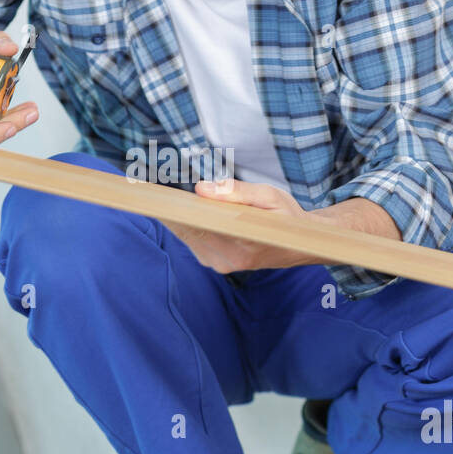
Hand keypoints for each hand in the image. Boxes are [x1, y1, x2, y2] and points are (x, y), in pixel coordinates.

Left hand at [160, 176, 308, 272]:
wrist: (299, 245)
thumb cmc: (287, 216)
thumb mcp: (270, 195)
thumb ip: (236, 192)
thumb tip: (200, 189)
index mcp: (242, 244)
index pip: (197, 225)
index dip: (175, 210)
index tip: (157, 196)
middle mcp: (228, 259)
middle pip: (187, 230)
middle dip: (172, 210)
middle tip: (152, 190)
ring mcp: (220, 264)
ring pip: (187, 236)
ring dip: (177, 217)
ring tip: (164, 197)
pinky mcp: (216, 264)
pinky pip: (193, 241)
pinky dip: (186, 224)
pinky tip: (182, 210)